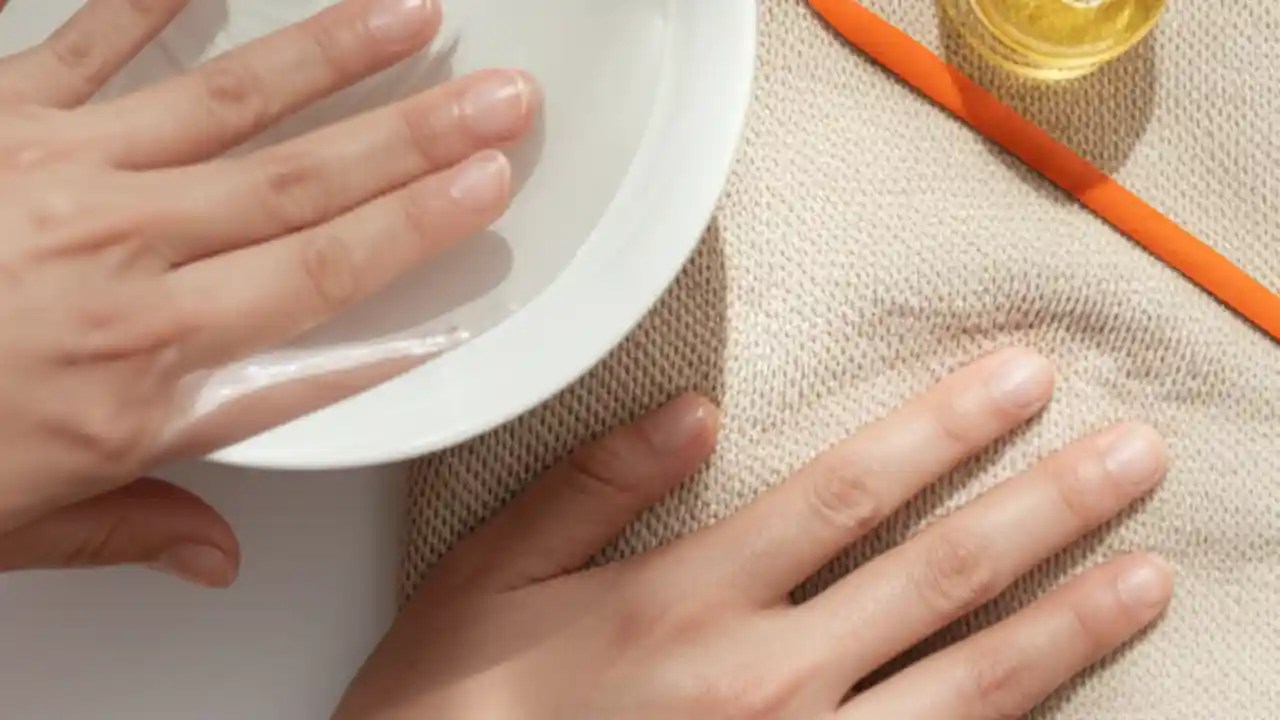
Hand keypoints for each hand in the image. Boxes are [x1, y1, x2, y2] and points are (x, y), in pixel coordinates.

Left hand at [0, 0, 537, 585]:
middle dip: (422, 132)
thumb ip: (136, 523)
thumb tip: (220, 552)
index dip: (420, 229)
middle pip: (308, 182)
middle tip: (500, 94)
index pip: (324, 281)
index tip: (487, 189)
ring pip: (230, 102)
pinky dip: (151, 3)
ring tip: (410, 16)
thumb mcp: (15, 528)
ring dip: (333, 55)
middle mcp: (121, 258)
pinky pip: (90, 45)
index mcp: (144, 365)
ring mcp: (61, 175)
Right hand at [336, 349, 1172, 718]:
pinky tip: (1057, 698)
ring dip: (1066, 625)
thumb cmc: (459, 708)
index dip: (946, 427)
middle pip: (936, 577)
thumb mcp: (494, 576)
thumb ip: (592, 486)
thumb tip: (685, 411)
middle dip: (1048, 508)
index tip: (1021, 383)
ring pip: (967, 686)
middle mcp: (763, 678)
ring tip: (1144, 580)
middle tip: (1132, 459)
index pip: (848, 490)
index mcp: (688, 600)